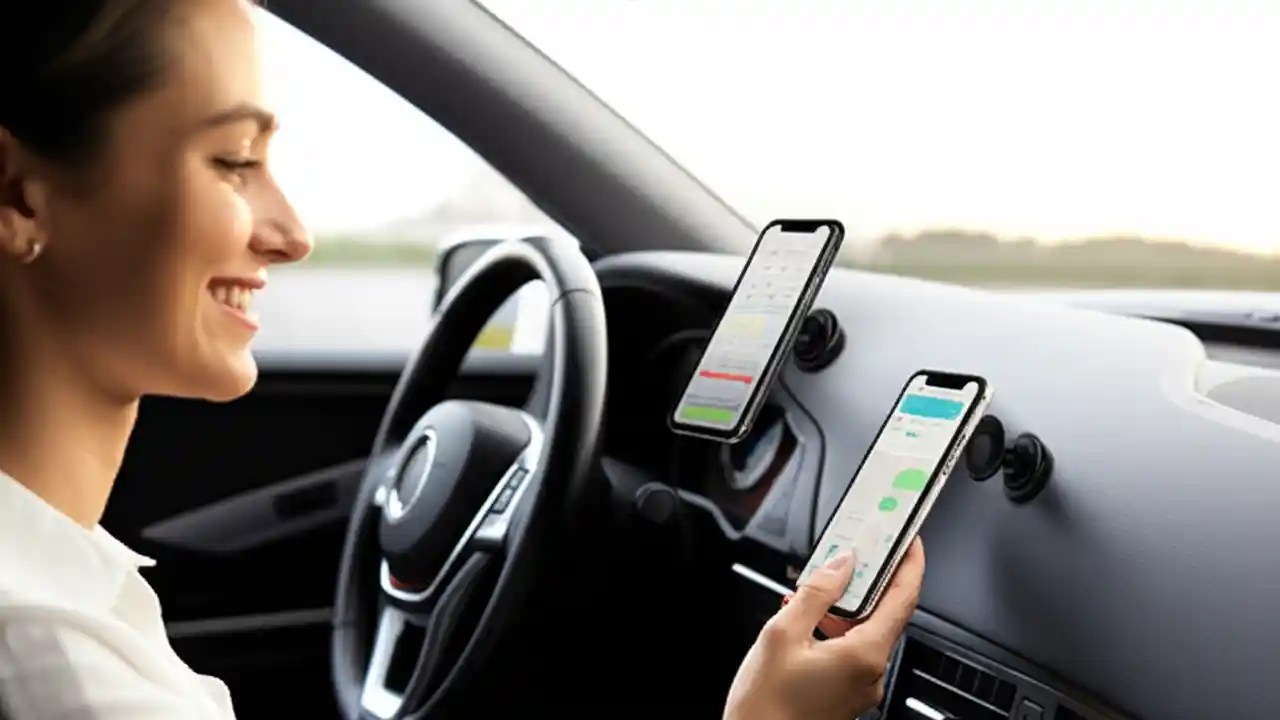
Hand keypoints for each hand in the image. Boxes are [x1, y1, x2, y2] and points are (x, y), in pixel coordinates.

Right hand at [723, 538, 925, 719]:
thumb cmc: (765, 705)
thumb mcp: (782, 634)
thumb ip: (816, 593)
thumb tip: (841, 564)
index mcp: (864, 655)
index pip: (903, 598)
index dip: (910, 564)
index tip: (909, 540)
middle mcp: (871, 673)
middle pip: (886, 613)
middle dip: (872, 579)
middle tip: (859, 551)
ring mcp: (861, 687)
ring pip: (867, 631)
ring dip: (848, 604)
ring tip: (820, 585)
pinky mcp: (847, 694)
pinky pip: (853, 650)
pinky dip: (838, 628)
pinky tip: (811, 618)